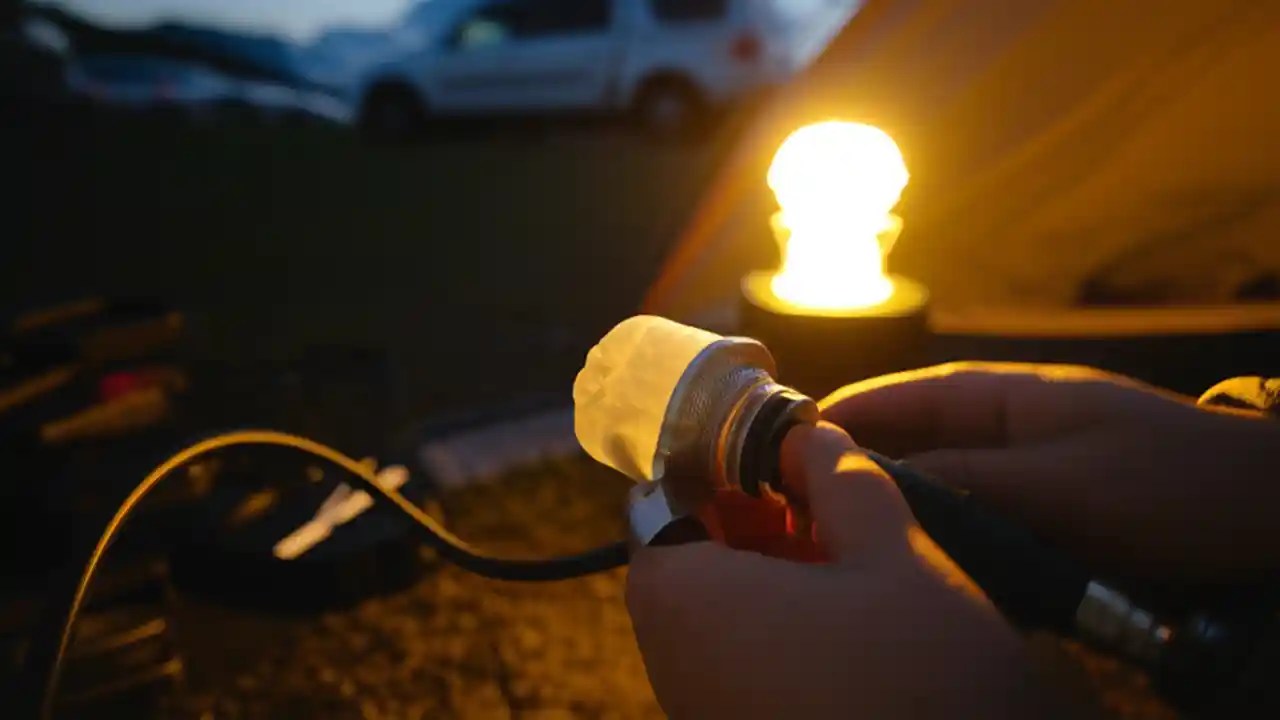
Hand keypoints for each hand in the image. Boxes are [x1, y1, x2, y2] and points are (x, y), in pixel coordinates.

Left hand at [626, 423, 1060, 718]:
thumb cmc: (918, 678)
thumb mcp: (893, 553)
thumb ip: (840, 479)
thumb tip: (806, 437)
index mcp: (683, 597)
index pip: (661, 504)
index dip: (720, 474)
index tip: (782, 469)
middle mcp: (669, 663)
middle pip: (686, 566)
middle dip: (752, 530)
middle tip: (828, 520)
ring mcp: (698, 713)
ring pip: (713, 624)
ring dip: (770, 587)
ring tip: (850, 581)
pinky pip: (735, 674)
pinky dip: (777, 643)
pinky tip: (850, 646)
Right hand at [822, 362, 1279, 583]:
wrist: (1267, 517)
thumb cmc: (1169, 484)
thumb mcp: (1057, 483)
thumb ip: (961, 479)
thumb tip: (870, 479)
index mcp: (999, 397)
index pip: (894, 398)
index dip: (835, 421)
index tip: (778, 451)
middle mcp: (1001, 432)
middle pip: (903, 448)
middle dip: (852, 478)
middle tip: (797, 518)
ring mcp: (1021, 477)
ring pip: (932, 494)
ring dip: (893, 518)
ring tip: (841, 550)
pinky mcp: (1042, 522)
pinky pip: (971, 531)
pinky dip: (939, 548)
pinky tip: (914, 577)